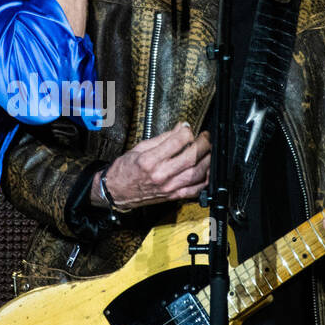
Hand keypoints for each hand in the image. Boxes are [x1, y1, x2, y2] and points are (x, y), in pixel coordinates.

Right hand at [93, 123, 210, 209]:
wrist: (116, 191)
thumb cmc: (125, 170)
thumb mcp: (139, 148)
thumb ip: (163, 138)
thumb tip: (180, 128)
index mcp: (150, 160)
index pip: (177, 142)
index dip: (186, 132)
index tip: (187, 128)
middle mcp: (161, 175)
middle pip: (191, 157)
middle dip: (203, 143)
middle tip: (205, 137)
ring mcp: (169, 187)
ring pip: (197, 173)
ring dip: (208, 160)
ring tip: (208, 150)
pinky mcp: (173, 196)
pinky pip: (195, 190)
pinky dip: (206, 180)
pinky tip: (208, 170)